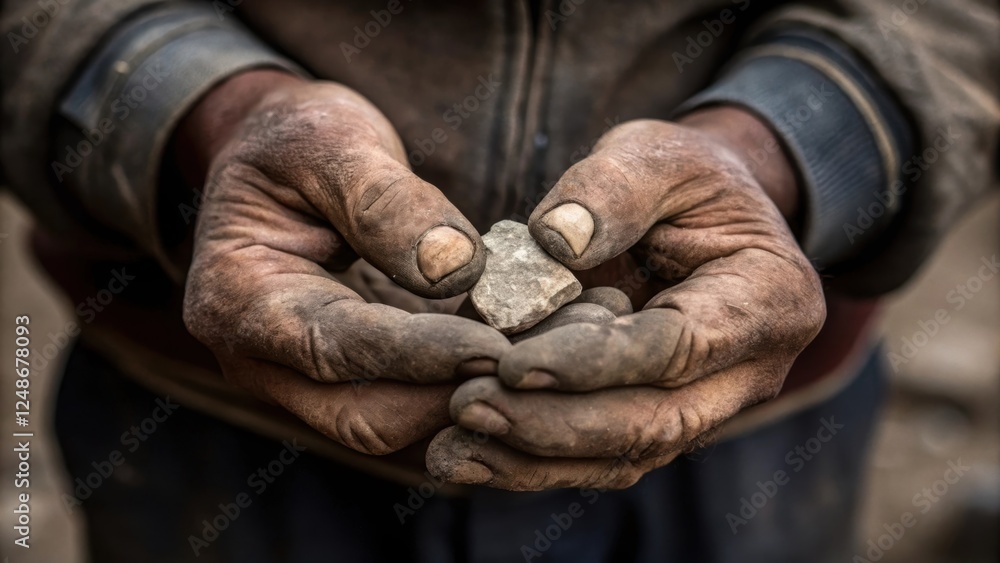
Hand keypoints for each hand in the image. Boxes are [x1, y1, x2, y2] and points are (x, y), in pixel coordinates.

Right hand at [180, 70, 508, 454]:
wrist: (278, 157)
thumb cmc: (295, 138)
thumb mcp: (331, 141)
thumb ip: (385, 200)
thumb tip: (457, 265)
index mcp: (237, 298)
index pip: (335, 347)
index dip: (418, 354)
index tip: (494, 346)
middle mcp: (263, 357)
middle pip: (362, 416)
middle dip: (446, 399)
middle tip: (528, 366)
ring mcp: (304, 375)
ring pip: (392, 423)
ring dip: (462, 398)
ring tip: (533, 358)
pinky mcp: (350, 374)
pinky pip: (408, 400)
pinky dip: (460, 383)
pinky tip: (516, 349)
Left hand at [428, 109, 824, 488]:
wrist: (702, 214)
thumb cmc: (682, 178)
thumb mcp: (656, 154)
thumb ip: (612, 188)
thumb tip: (556, 240)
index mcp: (766, 300)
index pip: (677, 347)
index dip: (594, 362)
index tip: (511, 362)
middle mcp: (745, 372)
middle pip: (652, 423)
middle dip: (554, 424)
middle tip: (467, 406)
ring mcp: (703, 406)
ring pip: (621, 454)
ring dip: (532, 457)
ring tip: (451, 449)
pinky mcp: (654, 419)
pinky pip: (596, 455)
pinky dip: (530, 459)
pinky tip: (464, 455)